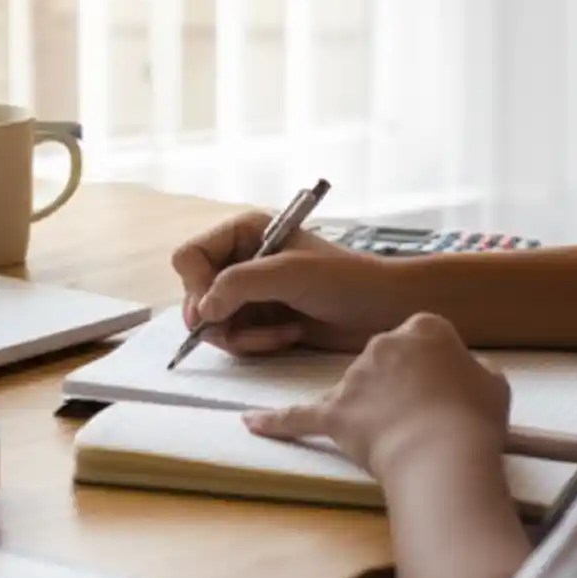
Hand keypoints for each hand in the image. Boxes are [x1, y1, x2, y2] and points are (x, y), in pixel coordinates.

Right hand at [171, 211, 409, 353]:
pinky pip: (232, 339)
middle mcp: (239, 260)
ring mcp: (247, 293)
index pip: (189, 257)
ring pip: (211, 323)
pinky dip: (255, 344)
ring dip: (242, 336)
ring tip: (279, 333)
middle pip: (194, 294)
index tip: (214, 307)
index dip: (196, 284)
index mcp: (243, 233)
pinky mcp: (258, 321)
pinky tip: (288, 337)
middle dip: (220, 317)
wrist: (387, 311)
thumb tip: (202, 311)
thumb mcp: (291, 273)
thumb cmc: (348, 281)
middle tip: (243, 328)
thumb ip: (240, 283)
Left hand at [242, 313, 510, 478]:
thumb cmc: (473, 419)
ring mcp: (353, 377)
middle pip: (384, 358)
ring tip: (407, 437)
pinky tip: (251, 422)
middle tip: (427, 414)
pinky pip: (298, 416)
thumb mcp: (492, 383)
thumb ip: (472, 370)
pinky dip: (275, 422)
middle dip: (400, 384)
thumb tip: (463, 374)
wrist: (443, 451)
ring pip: (356, 388)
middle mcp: (380, 344)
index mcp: (423, 329)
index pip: (421, 334)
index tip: (443, 384)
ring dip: (375, 409)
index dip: (432, 364)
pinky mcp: (334, 411)